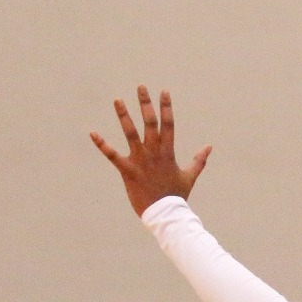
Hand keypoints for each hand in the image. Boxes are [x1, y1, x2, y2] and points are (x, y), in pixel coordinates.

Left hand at [90, 85, 212, 216]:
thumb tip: (209, 146)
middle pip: (150, 123)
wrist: (165, 214)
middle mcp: (154, 152)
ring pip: (130, 133)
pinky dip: (102, 144)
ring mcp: (140, 160)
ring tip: (117, 100)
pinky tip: (92, 133)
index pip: (168, 124)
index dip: (166, 107)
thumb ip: (199, 160)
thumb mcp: (190, 176)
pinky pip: (112, 155)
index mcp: (168, 152)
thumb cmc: (176, 195)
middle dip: (145, 104)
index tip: (164, 92)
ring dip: (124, 116)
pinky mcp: (127, 170)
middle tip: (141, 87)